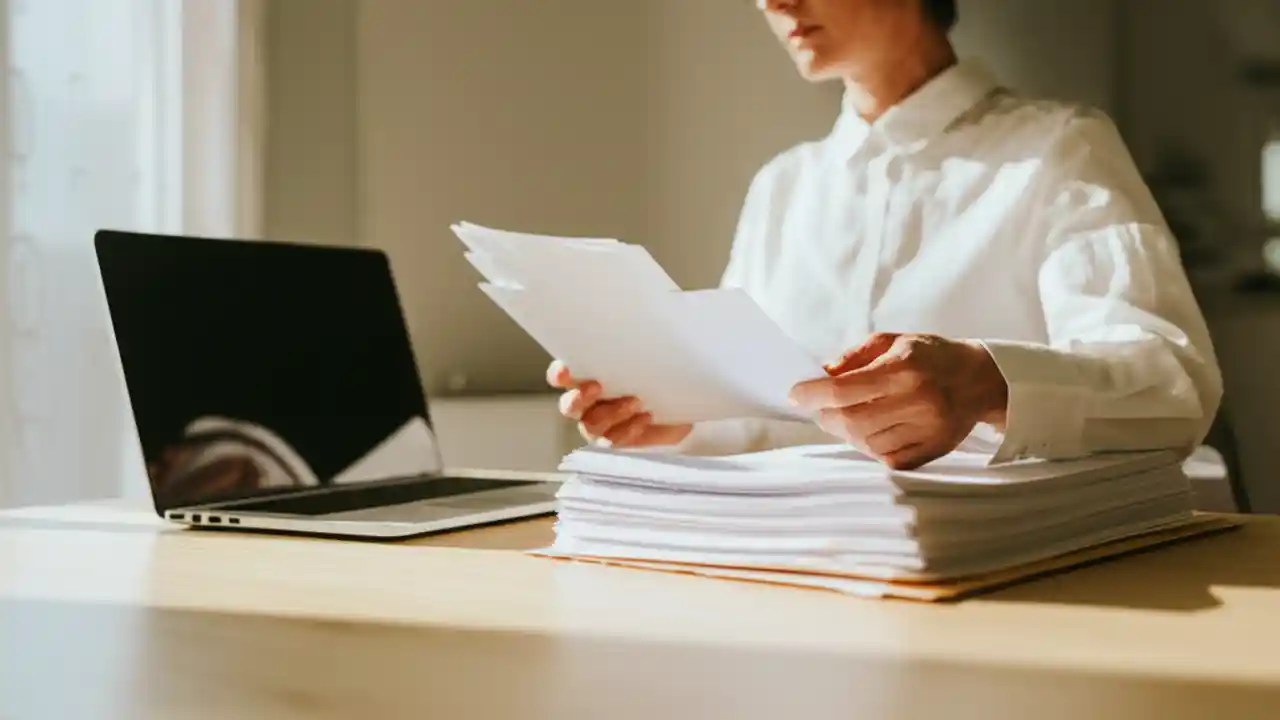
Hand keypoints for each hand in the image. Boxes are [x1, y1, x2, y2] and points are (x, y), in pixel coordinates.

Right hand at [547, 360, 692, 447]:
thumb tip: (639, 324)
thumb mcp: (646, 356)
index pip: (560, 376)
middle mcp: (585, 404)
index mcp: (584, 377)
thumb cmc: (655, 372)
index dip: (559, 375)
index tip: (566, 370)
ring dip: (612, 413)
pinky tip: (646, 417)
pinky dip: (629, 428)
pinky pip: (614, 441)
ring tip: (636, 401)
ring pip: (592, 425)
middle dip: (579, 398)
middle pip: (569, 406)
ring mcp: (598, 425)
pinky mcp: (616, 441)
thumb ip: (633, 348)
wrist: (676, 403)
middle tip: (597, 386)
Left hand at [788, 333, 1007, 469]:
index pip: (844, 390)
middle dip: (824, 416)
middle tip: (816, 408)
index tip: (795, 394)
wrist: (981, 380)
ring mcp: (926, 431)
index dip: (812, 395)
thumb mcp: (892, 341)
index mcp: (904, 369)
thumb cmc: (931, 356)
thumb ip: (854, 357)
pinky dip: (868, 447)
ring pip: (866, 444)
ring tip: (842, 418)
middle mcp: (917, 402)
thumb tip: (821, 375)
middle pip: (851, 422)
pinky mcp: (931, 451)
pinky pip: (886, 458)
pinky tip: (867, 432)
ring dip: (844, 433)